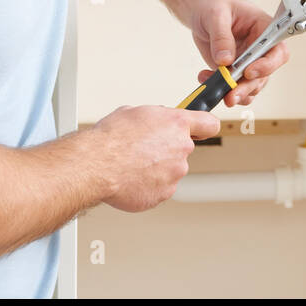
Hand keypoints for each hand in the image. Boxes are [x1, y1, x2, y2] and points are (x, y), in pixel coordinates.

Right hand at [93, 105, 220, 211]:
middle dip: (167, 149)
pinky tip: (131, 178)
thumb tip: (156, 122)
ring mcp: (175, 174)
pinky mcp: (164, 194)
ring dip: (156, 168)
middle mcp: (181, 149)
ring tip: (132, 164)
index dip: (204, 127)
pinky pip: (160, 188)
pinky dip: (148, 185)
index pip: (209, 124)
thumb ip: (155, 118)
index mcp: (177, 124)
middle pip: (183, 149)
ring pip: (170, 170)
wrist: (96, 166)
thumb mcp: (133, 112)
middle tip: (144, 149)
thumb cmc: (110, 139)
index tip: (200, 129)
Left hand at [186, 0, 289, 106]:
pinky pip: (234, 87)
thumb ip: (221, 36)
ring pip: (251, 86)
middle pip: (264, 75)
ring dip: (235, 93)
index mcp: (264, 29)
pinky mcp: (235, 72)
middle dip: (247, 87)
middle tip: (231, 95)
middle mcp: (260, 49)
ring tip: (215, 88)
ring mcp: (248, 62)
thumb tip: (225, 61)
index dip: (268, 65)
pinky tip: (206, 79)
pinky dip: (220, 90)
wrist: (202, 12)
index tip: (248, 71)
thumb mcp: (215, 14)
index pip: (277, 51)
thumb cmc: (214, 5)